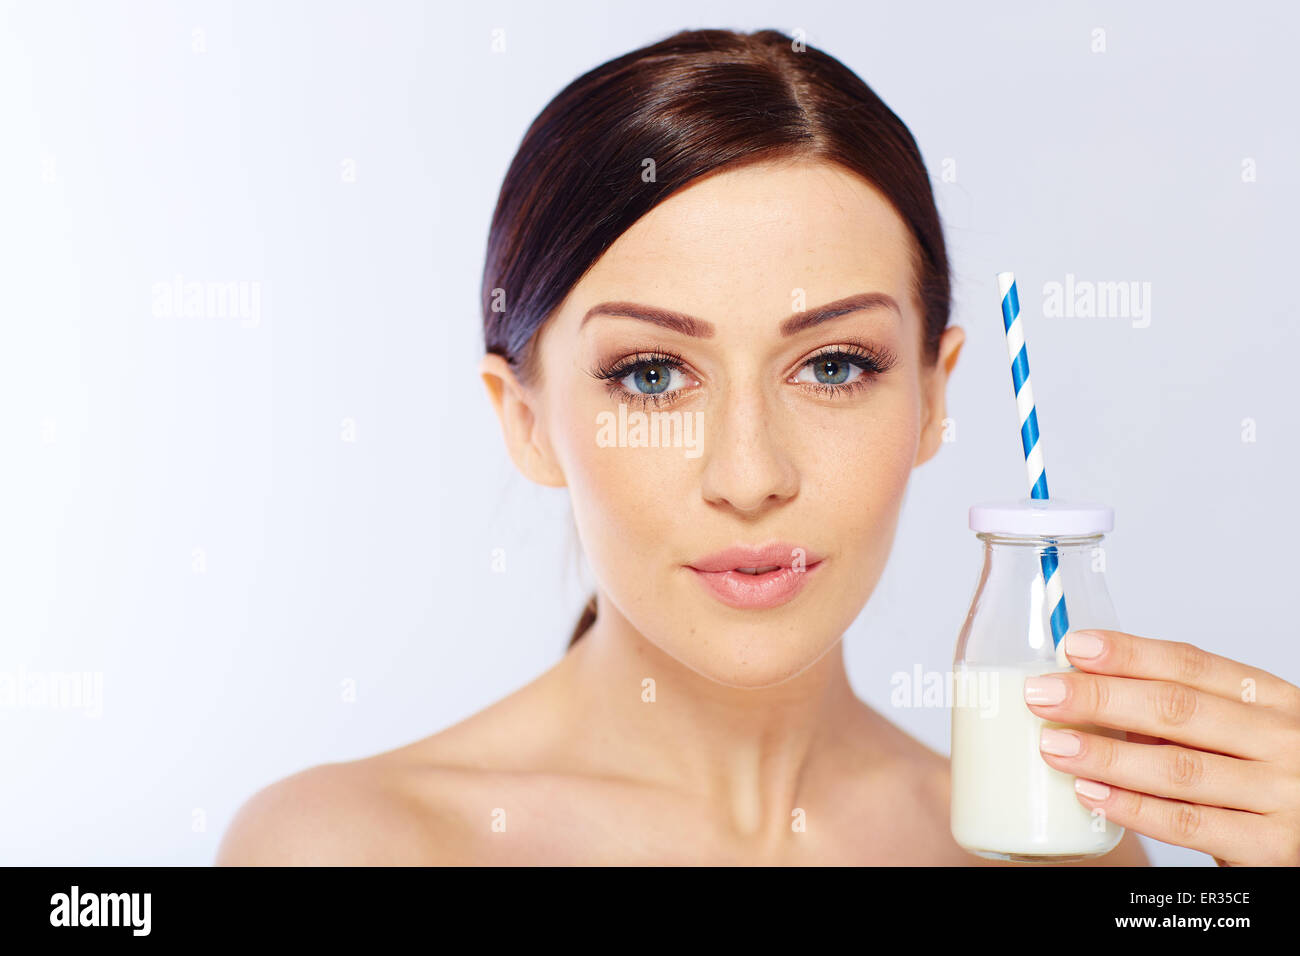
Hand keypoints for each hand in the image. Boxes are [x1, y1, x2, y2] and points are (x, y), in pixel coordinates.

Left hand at [1024, 629, 1299, 865]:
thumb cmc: (1266, 774)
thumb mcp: (1239, 729)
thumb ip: (1179, 711)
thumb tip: (1086, 684)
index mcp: (1268, 698)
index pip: (1191, 664)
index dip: (1129, 653)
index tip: (1075, 646)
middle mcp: (1280, 739)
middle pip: (1178, 709)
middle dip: (1101, 699)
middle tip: (1042, 694)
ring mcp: (1280, 794)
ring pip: (1177, 768)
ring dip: (1106, 755)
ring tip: (1053, 745)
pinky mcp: (1269, 847)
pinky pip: (1188, 824)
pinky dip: (1133, 808)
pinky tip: (1091, 794)